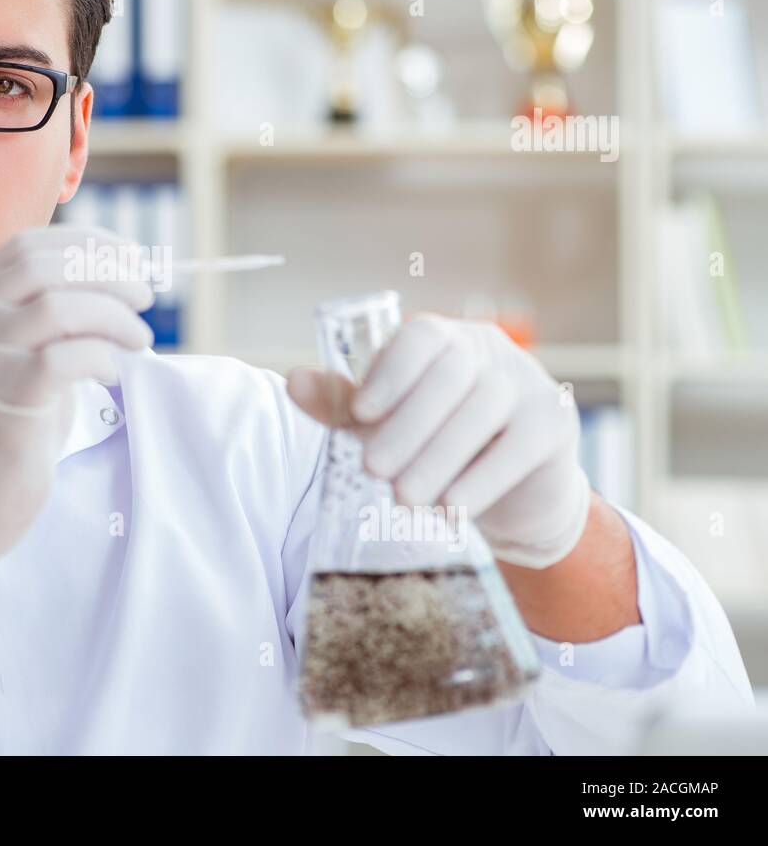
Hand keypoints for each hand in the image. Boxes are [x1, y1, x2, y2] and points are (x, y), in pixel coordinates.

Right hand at [0, 224, 154, 558]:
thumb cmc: (1, 428)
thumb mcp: (12, 356)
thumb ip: (41, 314)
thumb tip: (111, 274)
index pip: (26, 247)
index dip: (85, 244)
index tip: (129, 257)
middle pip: (42, 267)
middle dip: (107, 271)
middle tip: (144, 294)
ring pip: (57, 307)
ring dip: (114, 314)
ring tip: (139, 338)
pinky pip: (62, 358)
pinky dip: (99, 356)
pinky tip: (110, 373)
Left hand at [286, 315, 591, 567]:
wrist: (511, 492)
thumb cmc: (437, 447)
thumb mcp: (387, 425)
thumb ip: (344, 404)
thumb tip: (293, 380)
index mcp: (446, 339)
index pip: (422, 337)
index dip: (391, 373)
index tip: (361, 416)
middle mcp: (490, 352)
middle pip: (452, 375)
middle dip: (409, 426)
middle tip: (373, 471)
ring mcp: (528, 383)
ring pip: (485, 410)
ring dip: (439, 458)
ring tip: (405, 500)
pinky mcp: (554, 425)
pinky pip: (518, 448)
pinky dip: (480, 481)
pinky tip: (450, 509)